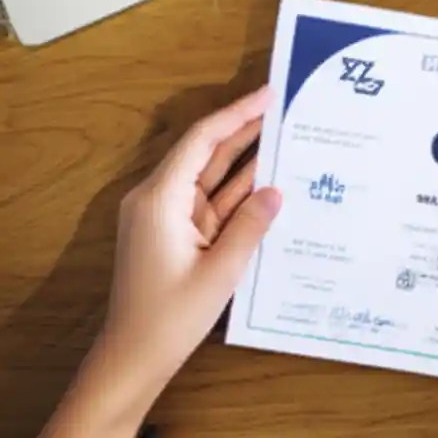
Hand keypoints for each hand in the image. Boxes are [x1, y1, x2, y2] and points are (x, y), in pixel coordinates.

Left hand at [106, 85, 281, 370]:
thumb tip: (276, 191)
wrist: (135, 356)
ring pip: (213, 177)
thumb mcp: (220, 271)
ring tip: (288, 137)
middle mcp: (160, 199)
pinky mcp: (178, 233)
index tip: (268, 95)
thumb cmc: (170, 316)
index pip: (202, 142)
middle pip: (207, 153)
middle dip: (244, 129)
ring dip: (247, 159)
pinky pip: (213, 202)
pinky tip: (272, 181)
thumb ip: (251, 226)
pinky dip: (240, 192)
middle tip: (285, 108)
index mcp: (160, 200)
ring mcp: (169, 216)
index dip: (236, 114)